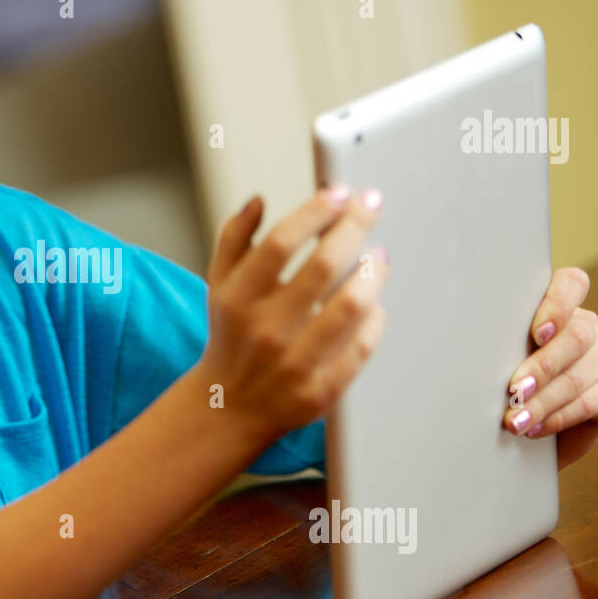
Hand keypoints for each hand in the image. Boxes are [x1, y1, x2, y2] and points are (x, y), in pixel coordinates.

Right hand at [198, 185, 390, 446]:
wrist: (228, 407)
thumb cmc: (231, 337)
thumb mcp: (219, 286)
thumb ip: (233, 238)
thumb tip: (258, 200)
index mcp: (238, 300)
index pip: (280, 243)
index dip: (314, 212)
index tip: (337, 191)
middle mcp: (265, 330)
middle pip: (324, 266)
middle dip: (354, 226)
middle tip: (371, 203)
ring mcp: (295, 363)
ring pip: (352, 305)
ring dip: (373, 271)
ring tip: (378, 253)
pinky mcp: (322, 390)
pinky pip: (363, 344)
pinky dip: (375, 317)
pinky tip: (374, 300)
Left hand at [502, 267, 597, 470]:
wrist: (522, 428)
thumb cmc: (497, 381)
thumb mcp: (495, 356)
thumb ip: (497, 344)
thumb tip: (473, 354)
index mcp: (556, 306)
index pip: (571, 285)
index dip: (558, 305)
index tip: (537, 333)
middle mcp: (584, 327)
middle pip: (576, 336)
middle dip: (542, 367)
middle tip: (514, 391)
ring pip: (578, 375)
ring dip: (543, 401)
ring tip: (515, 419)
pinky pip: (591, 402)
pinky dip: (558, 417)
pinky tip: (534, 427)